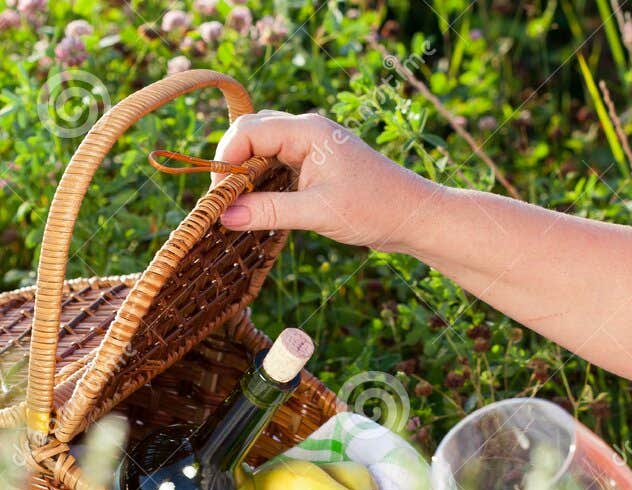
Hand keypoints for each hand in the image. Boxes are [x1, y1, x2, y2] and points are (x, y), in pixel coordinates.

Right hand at [213, 111, 440, 250]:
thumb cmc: (373, 209)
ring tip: (236, 206)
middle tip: (223, 203)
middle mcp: (307, 131)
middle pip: (250, 134)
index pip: (248, 131)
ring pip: (262, 149)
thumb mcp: (316, 213)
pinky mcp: (315, 163)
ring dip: (245, 174)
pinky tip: (257, 205)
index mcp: (307, 131)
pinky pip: (276, 163)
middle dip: (231, 164)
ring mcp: (311, 146)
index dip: (225, 160)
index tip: (217, 197)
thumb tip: (224, 216)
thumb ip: (269, 212)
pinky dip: (261, 181)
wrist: (413, 216)